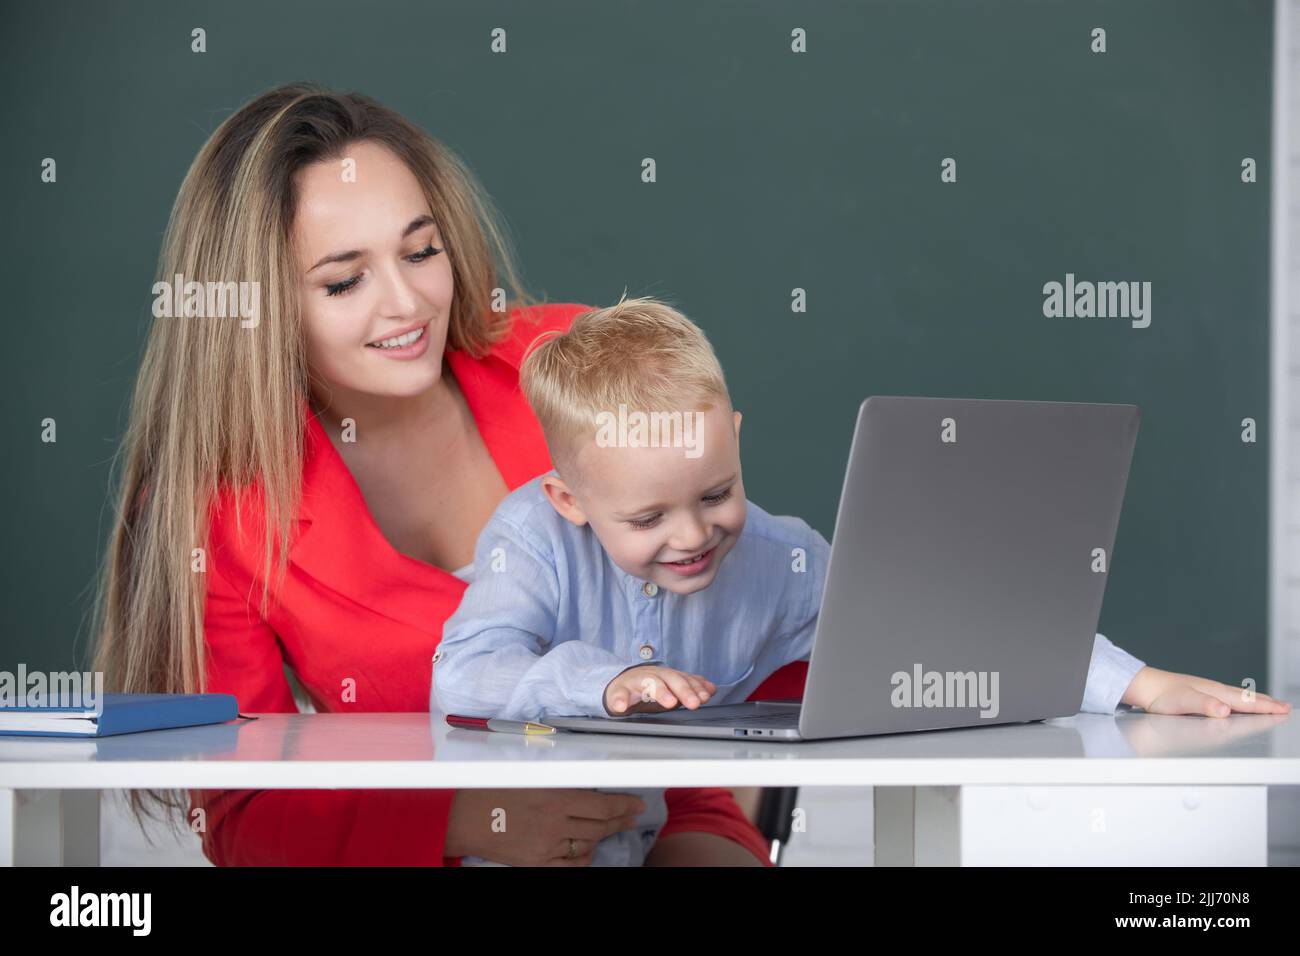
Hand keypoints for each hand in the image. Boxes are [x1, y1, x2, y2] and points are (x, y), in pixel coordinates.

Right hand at [444, 788, 646, 865]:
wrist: (464, 818)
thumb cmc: (493, 790)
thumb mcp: (530, 778)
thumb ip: (560, 784)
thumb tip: (589, 787)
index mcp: (555, 797)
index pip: (602, 804)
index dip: (624, 804)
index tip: (637, 803)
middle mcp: (556, 823)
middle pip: (601, 825)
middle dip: (620, 820)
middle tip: (632, 816)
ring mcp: (547, 846)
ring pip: (588, 844)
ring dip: (603, 836)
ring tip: (611, 828)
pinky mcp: (537, 862)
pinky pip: (572, 865)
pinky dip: (583, 857)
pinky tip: (587, 850)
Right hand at [604, 665, 716, 714]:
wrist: (617, 685)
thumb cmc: (646, 687)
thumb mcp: (669, 687)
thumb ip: (689, 687)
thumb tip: (711, 689)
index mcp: (665, 676)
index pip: (684, 679)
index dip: (695, 687)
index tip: (705, 697)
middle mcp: (652, 675)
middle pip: (670, 678)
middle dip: (684, 690)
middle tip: (694, 703)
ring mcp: (635, 682)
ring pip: (648, 683)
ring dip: (660, 691)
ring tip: (670, 702)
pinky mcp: (618, 691)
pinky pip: (618, 694)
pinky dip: (619, 700)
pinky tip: (621, 706)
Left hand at [1121, 666, 1291, 716]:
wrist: (1145, 686)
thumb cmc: (1162, 695)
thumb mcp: (1184, 703)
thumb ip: (1205, 706)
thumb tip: (1225, 710)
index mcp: (1216, 692)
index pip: (1246, 702)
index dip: (1266, 707)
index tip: (1284, 710)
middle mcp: (1214, 690)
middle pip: (1247, 697)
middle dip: (1267, 703)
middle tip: (1285, 707)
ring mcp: (1208, 691)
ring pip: (1238, 696)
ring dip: (1256, 700)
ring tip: (1270, 704)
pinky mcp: (1200, 694)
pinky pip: (1228, 698)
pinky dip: (1241, 701)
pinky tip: (1238, 704)